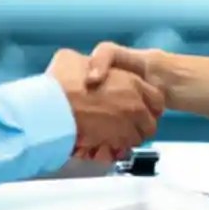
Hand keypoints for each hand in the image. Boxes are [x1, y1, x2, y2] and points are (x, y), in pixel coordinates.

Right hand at [47, 49, 163, 162]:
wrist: (52, 108)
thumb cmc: (62, 83)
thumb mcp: (72, 58)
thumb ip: (88, 64)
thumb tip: (85, 67)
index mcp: (131, 83)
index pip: (156, 98)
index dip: (148, 103)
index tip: (140, 105)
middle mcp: (134, 107)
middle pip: (151, 123)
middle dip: (140, 124)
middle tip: (127, 123)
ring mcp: (126, 127)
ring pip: (138, 138)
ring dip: (128, 137)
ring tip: (113, 134)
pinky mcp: (113, 145)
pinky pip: (122, 150)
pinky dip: (115, 149)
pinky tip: (103, 144)